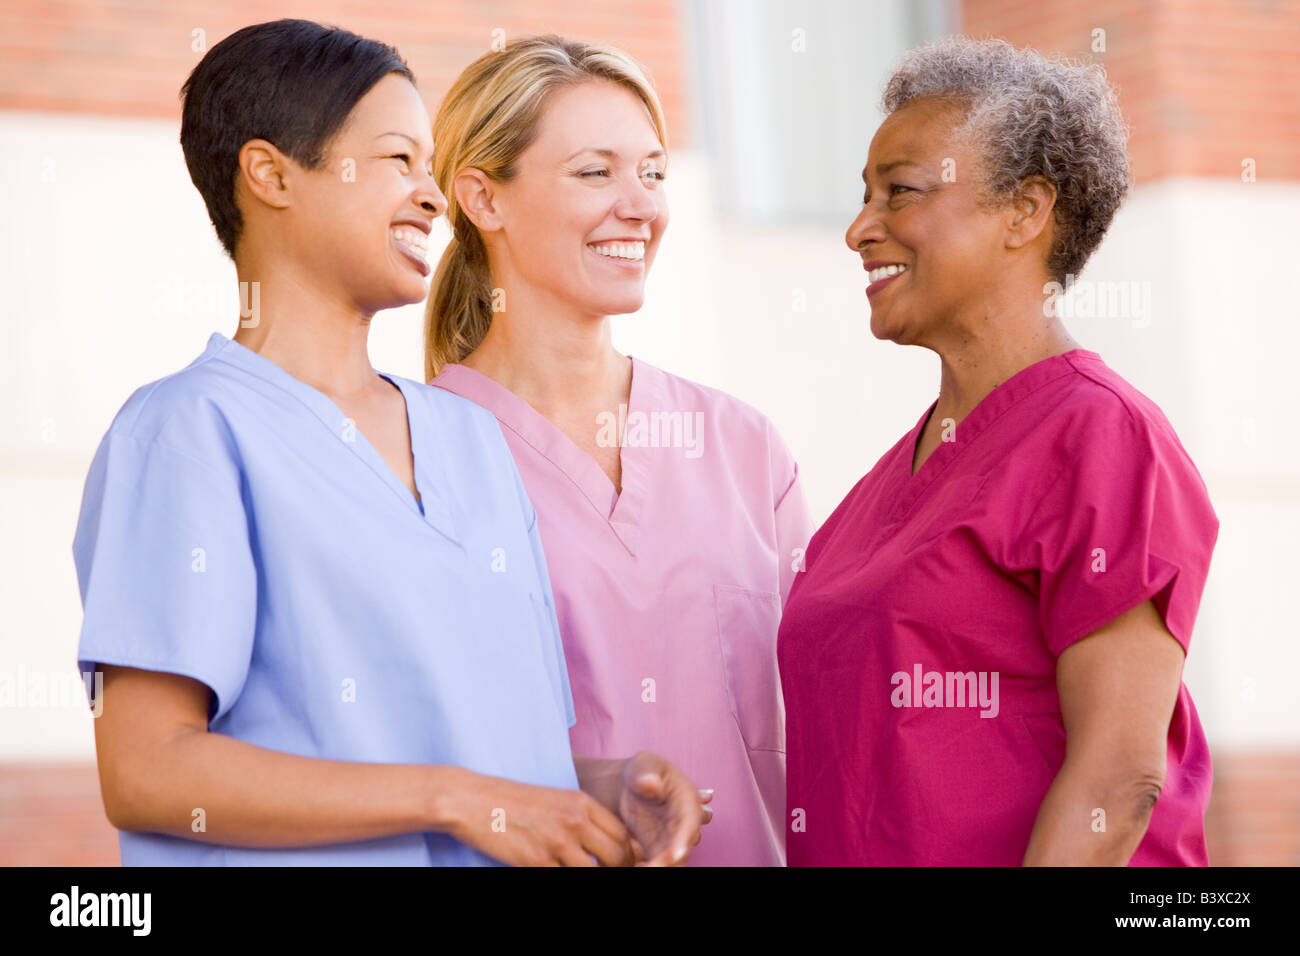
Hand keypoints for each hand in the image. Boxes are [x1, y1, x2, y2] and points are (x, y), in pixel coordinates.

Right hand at [443, 767, 637, 866]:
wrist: (472, 800)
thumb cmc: (512, 800)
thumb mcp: (554, 799)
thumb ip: (580, 817)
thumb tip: (602, 844)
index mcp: (581, 802)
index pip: (622, 835)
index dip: (628, 856)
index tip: (624, 865)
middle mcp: (574, 821)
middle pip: (617, 857)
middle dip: (618, 870)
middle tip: (608, 874)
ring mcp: (556, 842)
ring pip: (593, 872)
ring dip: (591, 875)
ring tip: (576, 871)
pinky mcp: (536, 861)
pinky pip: (563, 879)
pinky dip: (563, 878)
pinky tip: (555, 871)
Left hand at [616, 751, 708, 865]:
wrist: (626, 786)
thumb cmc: (640, 770)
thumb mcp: (643, 764)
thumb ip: (646, 772)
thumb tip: (652, 784)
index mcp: (687, 798)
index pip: (691, 820)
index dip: (685, 838)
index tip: (675, 855)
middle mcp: (685, 820)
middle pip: (686, 845)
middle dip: (674, 859)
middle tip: (655, 867)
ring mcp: (673, 836)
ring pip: (674, 857)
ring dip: (662, 865)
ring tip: (642, 869)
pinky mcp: (658, 848)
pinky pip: (658, 862)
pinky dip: (650, 866)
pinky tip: (635, 867)